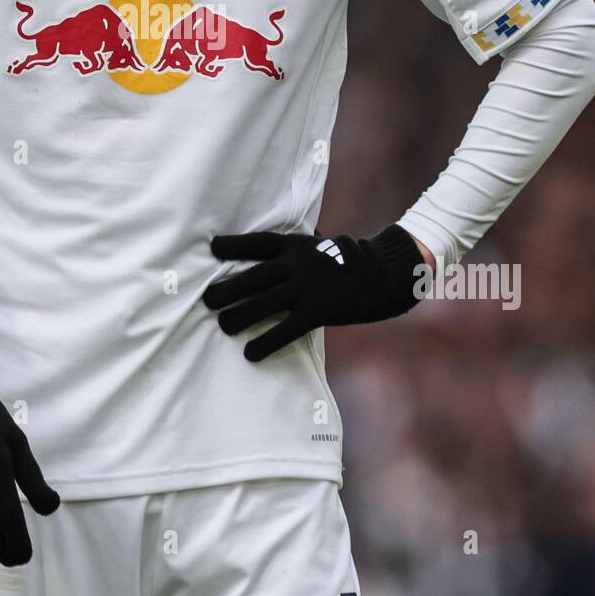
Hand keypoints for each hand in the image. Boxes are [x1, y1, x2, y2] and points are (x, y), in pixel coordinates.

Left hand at [202, 224, 425, 360]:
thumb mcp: (324, 244)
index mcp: (297, 245)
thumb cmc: (353, 260)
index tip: (212, 247)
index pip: (259, 243)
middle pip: (252, 277)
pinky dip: (264, 342)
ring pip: (262, 303)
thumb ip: (301, 247)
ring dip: (238, 317)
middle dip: (226, 289)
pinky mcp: (318, 311)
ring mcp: (307, 287)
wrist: (387, 272)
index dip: (234, 245)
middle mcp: (297, 263)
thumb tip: (280, 249)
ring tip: (223, 326)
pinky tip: (250, 353)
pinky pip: (285, 329)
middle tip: (206, 300)